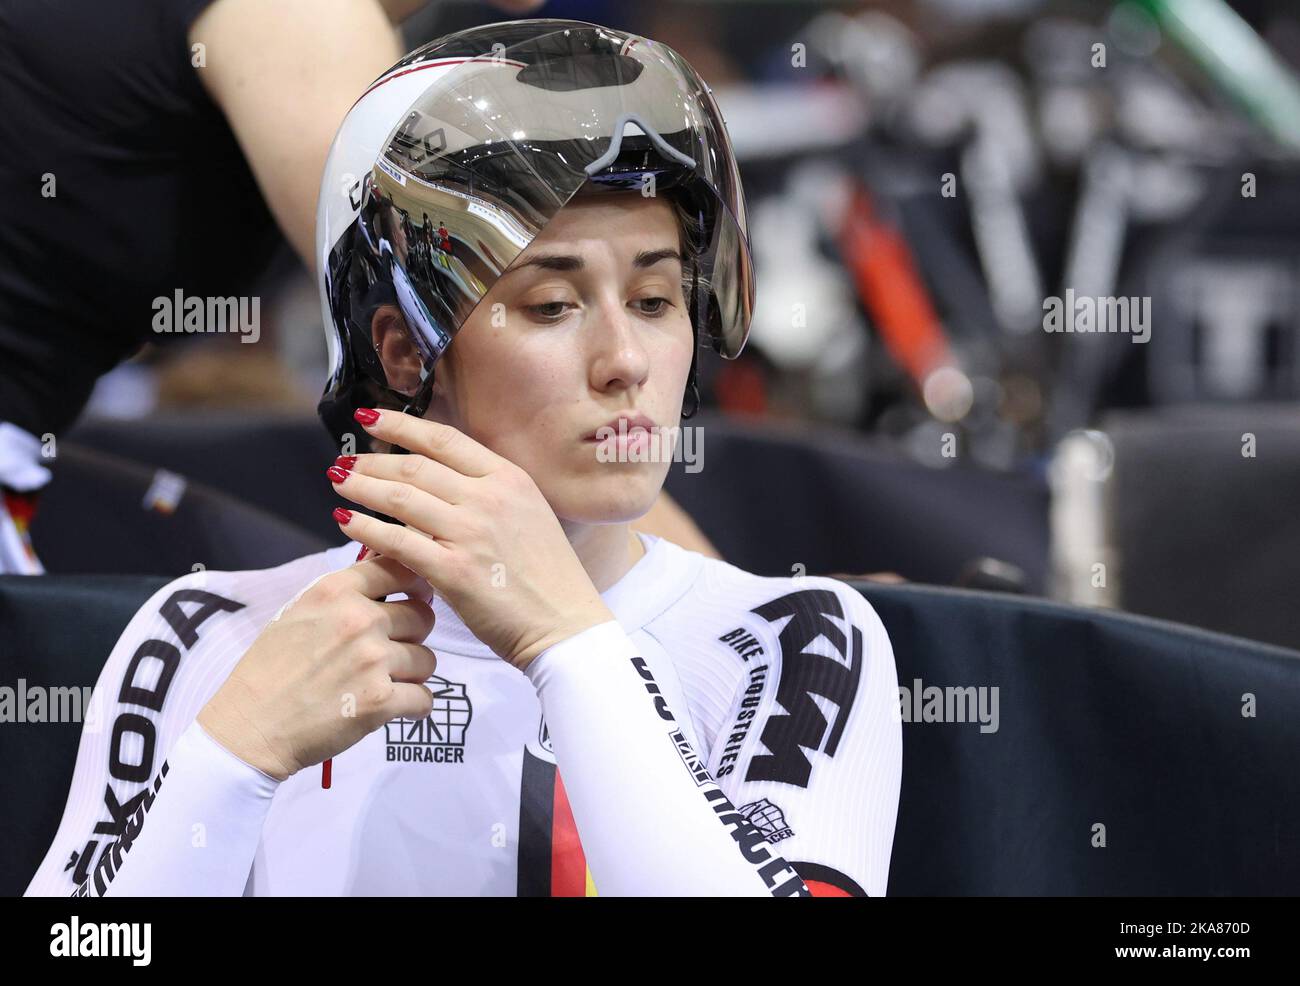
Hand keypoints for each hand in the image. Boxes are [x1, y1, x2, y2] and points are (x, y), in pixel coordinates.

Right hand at [197, 555, 438, 780]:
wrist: (250, 726)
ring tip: (380, 684)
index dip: (414, 586)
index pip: (400, 569)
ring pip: (427, 660)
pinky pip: (424, 699)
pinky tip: (391, 708)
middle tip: (388, 653)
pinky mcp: (379, 701)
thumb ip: (344, 592)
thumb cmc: (270, 670)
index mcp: (336, 591)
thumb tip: (386, 570)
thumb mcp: (299, 611)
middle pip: (423, 616)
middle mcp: (358, 619)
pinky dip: (413, 707)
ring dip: (411, 675)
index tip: (413, 600)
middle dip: (412, 636)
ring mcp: (371, 660)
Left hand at [327, 409, 614, 670]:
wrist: (566, 626)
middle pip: (416, 465)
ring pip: (400, 497)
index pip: (445, 440)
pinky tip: (345, 522)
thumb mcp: (529, 516)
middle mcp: (489, 498)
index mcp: (510, 479)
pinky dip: (365, 528)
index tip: (371, 418)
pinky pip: (397, 540)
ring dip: (362, 486)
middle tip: (347, 461)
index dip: (402, 425)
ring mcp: (470, 532)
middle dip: (373, 459)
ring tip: (339, 483)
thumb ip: (490, 495)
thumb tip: (443, 483)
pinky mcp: (453, 570)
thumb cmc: (549, 578)